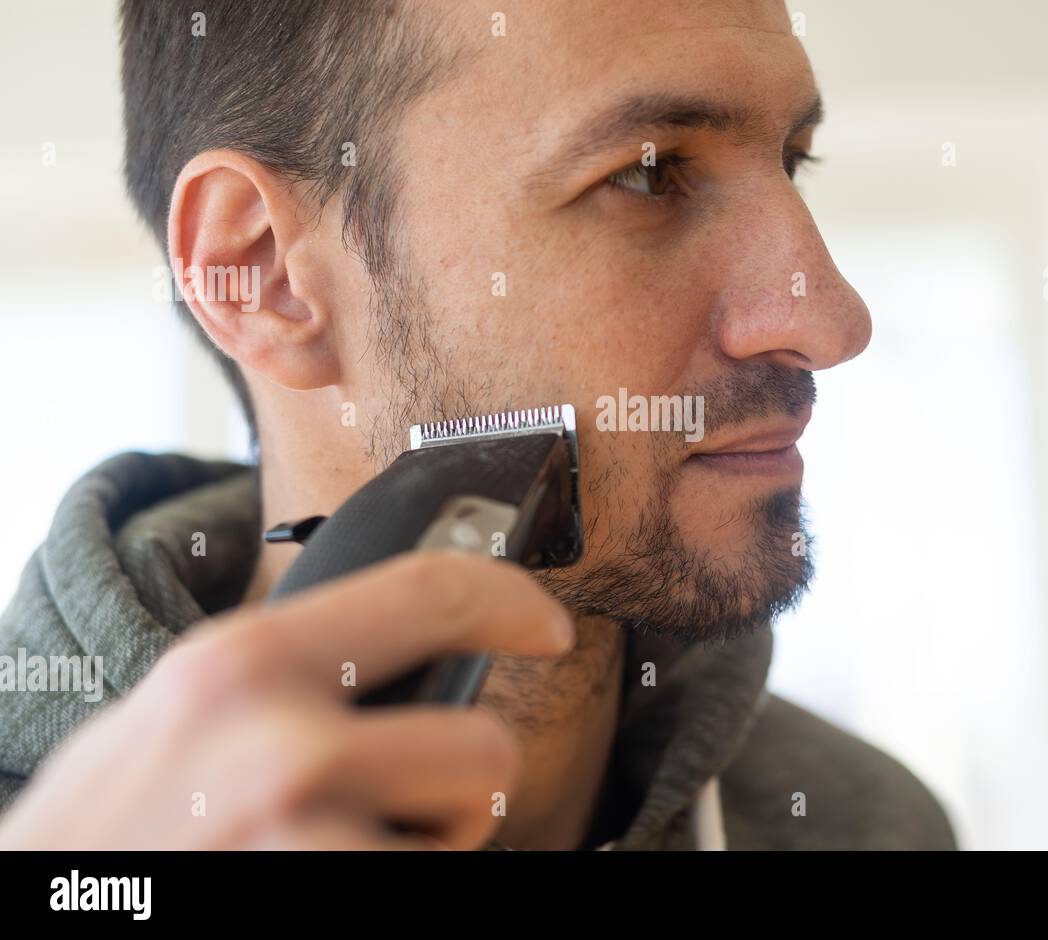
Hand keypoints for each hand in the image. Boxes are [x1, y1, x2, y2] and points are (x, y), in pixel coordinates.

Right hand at [0, 550, 573, 848]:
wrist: (27, 916)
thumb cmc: (105, 836)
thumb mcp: (175, 718)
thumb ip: (278, 674)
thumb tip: (402, 640)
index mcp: (241, 665)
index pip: (428, 590)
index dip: (509, 600)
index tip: (547, 624)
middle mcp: (280, 744)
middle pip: (484, 747)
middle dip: (458, 790)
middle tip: (391, 814)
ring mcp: (306, 834)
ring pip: (469, 836)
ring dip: (424, 853)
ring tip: (336, 856)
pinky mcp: (328, 897)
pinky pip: (433, 883)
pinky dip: (400, 887)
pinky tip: (322, 887)